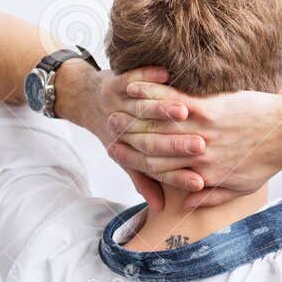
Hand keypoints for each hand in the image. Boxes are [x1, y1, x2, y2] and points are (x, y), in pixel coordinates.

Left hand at [57, 64, 183, 210]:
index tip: (197, 183)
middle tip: (198, 148)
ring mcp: (118, 105)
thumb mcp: (128, 158)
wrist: (83, 99)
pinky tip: (165, 74)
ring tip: (182, 111)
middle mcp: (121, 130)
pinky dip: (147, 77)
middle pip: (151, 143)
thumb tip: (159, 206)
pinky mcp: (116, 83)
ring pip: (141, 109)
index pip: (157, 169)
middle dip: (174, 145)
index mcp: (128, 150)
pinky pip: (133, 78)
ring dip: (161, 110)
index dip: (178, 177)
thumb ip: (146, 179)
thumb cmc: (115, 132)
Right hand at [105, 81, 281, 208]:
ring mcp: (201, 132)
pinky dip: (153, 94)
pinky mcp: (209, 110)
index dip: (135, 161)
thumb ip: (212, 196)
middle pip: (152, 149)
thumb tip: (187, 204)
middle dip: (127, 139)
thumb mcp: (242, 186)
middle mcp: (198, 156)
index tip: (117, 153)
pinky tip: (137, 87)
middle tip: (107, 128)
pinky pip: (173, 102)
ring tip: (116, 107)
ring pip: (158, 127)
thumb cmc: (269, 158)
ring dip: (134, 116)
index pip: (160, 170)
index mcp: (204, 175)